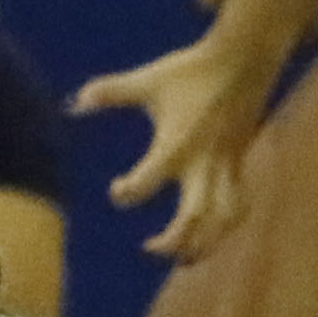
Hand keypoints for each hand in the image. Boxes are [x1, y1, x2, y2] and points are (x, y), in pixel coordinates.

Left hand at [74, 22, 271, 262]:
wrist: (244, 57)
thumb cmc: (191, 70)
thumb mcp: (147, 81)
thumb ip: (110, 92)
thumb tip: (73, 101)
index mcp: (175, 145)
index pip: (145, 184)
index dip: (126, 194)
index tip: (116, 189)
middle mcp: (202, 163)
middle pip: (192, 218)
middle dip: (172, 242)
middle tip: (150, 249)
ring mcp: (226, 166)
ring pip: (221, 219)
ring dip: (204, 242)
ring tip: (185, 258)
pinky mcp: (240, 163)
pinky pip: (237, 204)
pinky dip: (226, 224)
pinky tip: (213, 232)